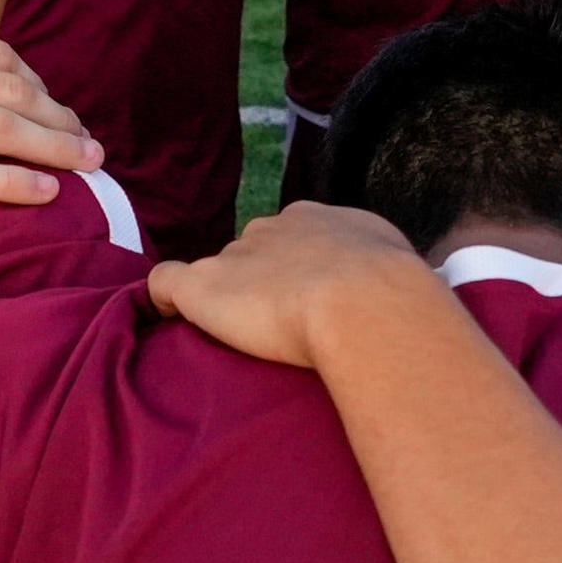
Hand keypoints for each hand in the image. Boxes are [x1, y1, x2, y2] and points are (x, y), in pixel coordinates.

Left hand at [149, 204, 440, 367]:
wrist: (365, 302)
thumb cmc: (393, 295)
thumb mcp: (397, 267)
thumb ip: (378, 271)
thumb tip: (391, 293)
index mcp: (314, 220)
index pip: (290, 241)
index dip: (293, 275)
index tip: (304, 307)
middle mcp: (270, 228)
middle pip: (250, 255)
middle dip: (258, 286)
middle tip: (277, 332)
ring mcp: (234, 256)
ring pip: (216, 274)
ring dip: (224, 301)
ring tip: (237, 342)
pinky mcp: (202, 286)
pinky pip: (165, 285)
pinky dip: (164, 302)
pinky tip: (169, 324)